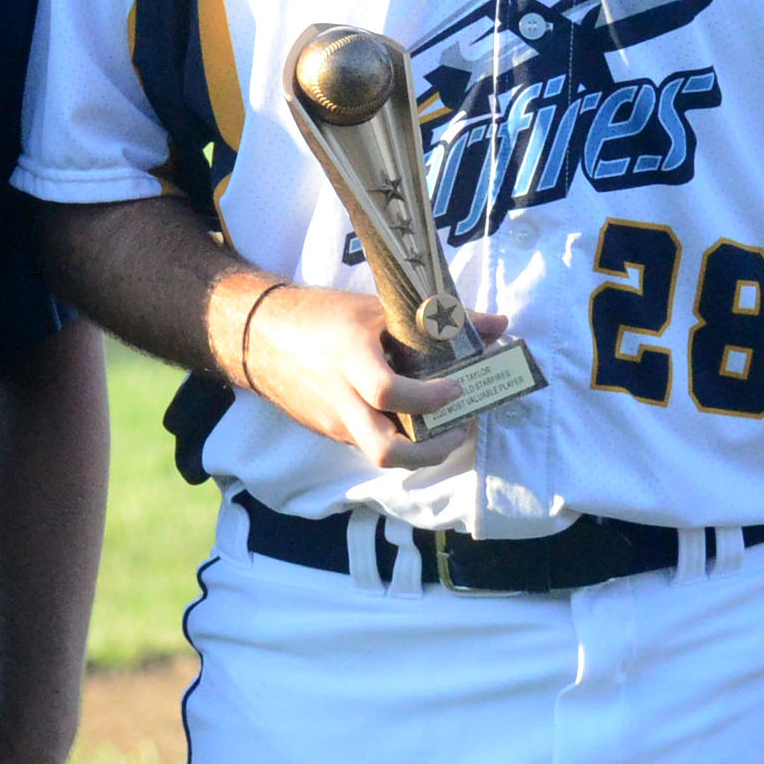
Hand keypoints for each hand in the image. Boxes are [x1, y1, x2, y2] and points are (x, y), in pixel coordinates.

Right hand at [235, 282, 505, 471]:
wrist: (262, 337)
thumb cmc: (325, 316)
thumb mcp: (378, 308)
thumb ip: (441, 321)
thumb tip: (501, 324)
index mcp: (351, 359)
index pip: (388, 392)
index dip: (429, 398)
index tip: (457, 389)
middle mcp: (341, 398)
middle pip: (384, 450)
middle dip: (431, 450)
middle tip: (461, 427)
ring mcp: (334, 421)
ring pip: (380, 455)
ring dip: (420, 453)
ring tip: (450, 432)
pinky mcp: (331, 431)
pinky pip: (370, 443)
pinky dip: (400, 440)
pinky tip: (419, 423)